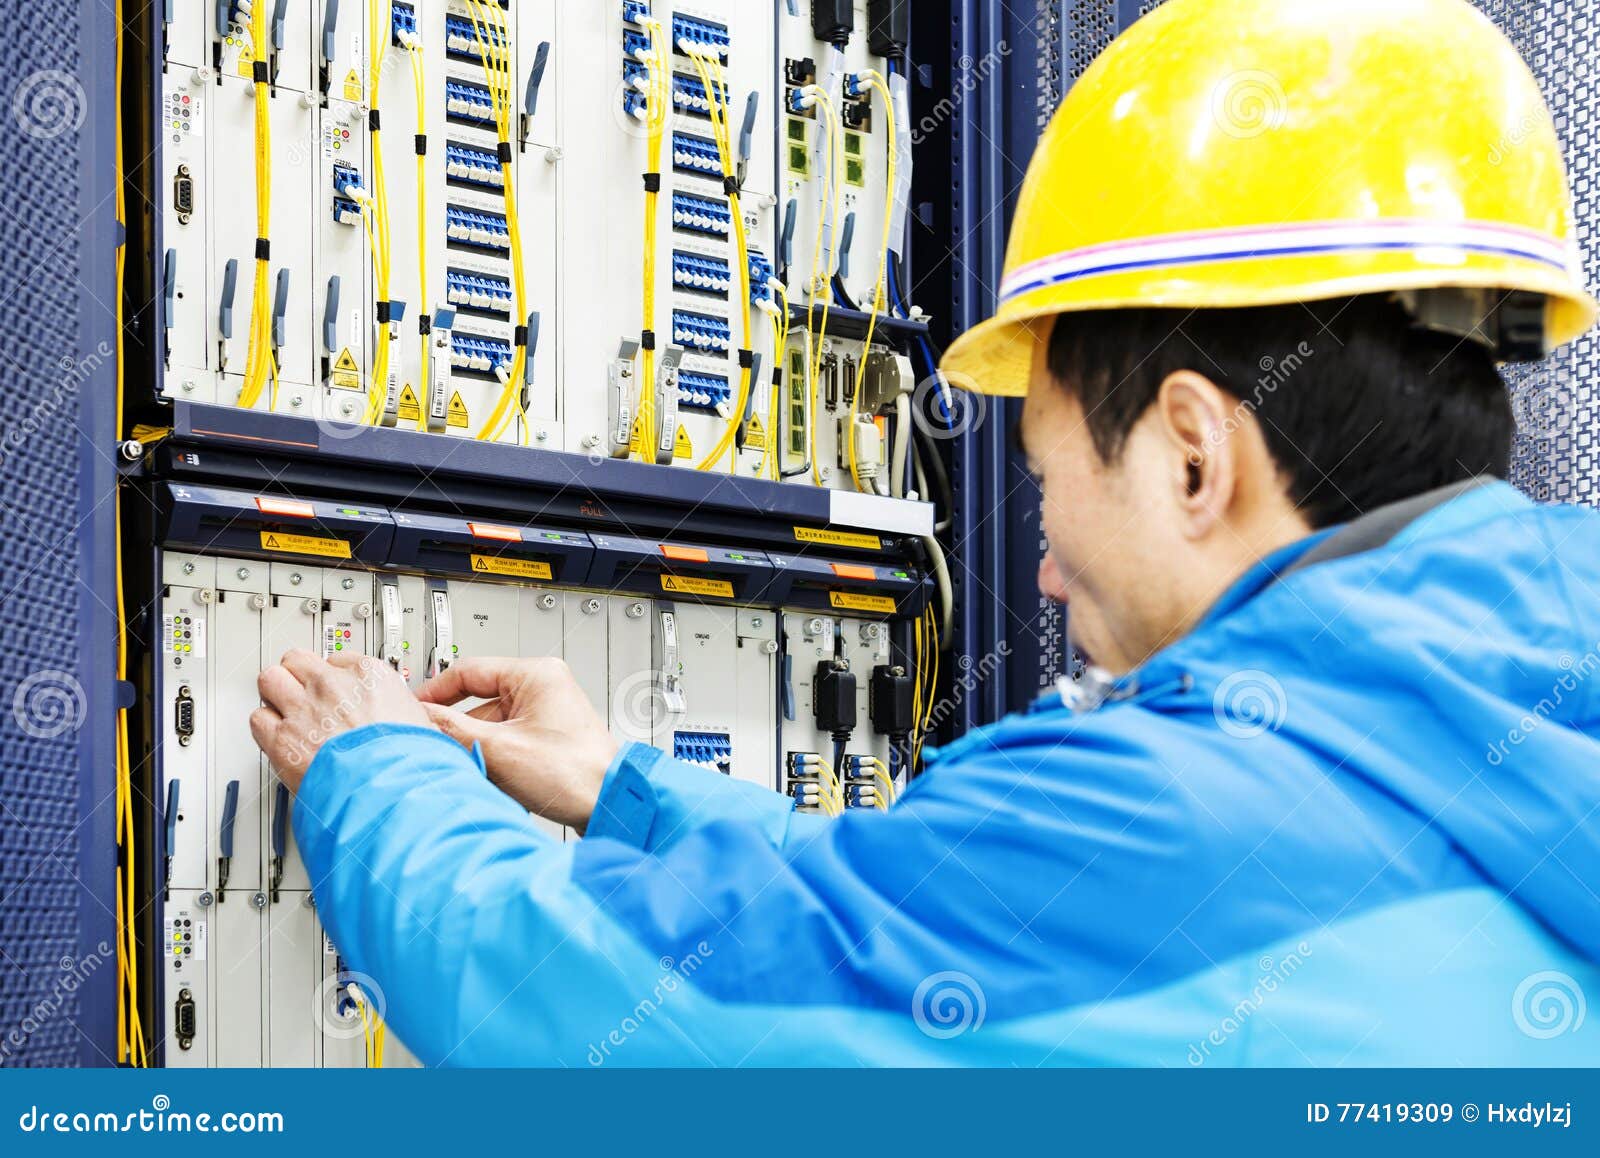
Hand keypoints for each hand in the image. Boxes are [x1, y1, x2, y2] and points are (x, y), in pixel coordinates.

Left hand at [252, 650, 434, 791]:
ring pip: (270, 679)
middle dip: (297, 676)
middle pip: (297, 660)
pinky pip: (258, 718)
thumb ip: (400, 713)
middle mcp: (332, 685)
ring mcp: (303, 709)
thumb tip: (403, 720)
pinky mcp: (282, 739)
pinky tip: (277, 737)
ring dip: (275, 694)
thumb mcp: (421, 722)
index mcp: (370, 675)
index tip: (335, 687)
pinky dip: (265, 728)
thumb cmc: (409, 762)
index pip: (338, 658)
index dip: (334, 676)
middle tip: (302, 693)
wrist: (390, 791)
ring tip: (284, 711)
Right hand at [416, 657, 619, 833]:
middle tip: (434, 744)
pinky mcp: (548, 736)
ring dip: (474, 746)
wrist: (610, 805)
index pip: (468, 670)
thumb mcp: (499, 750)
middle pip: (478, 699)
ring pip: (490, 723)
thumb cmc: (575, 775)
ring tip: (467, 766)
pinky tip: (487, 776)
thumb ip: (452, 729)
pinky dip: (491, 755)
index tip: (412, 709)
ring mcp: (547, 712)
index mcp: (536, 674)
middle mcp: (544, 687)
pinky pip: (506, 738)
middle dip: (456, 726)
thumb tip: (418, 717)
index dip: (434, 691)